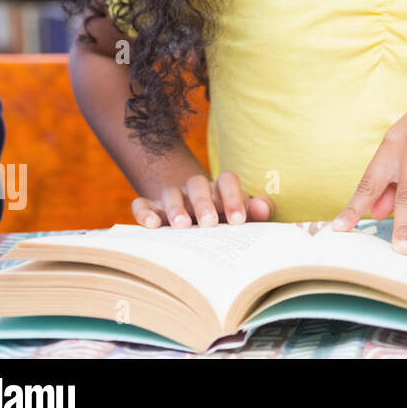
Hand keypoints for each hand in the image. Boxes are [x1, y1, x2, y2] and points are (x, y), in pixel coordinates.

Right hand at [132, 171, 274, 227]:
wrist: (199, 227)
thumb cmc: (227, 222)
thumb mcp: (243, 216)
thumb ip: (257, 210)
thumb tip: (263, 208)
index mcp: (220, 187)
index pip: (227, 181)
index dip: (233, 198)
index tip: (238, 221)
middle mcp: (196, 188)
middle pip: (198, 184)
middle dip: (204, 203)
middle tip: (209, 224)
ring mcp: (173, 197)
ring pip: (171, 192)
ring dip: (176, 208)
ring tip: (182, 226)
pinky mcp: (152, 209)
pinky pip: (143, 205)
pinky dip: (144, 212)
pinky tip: (152, 225)